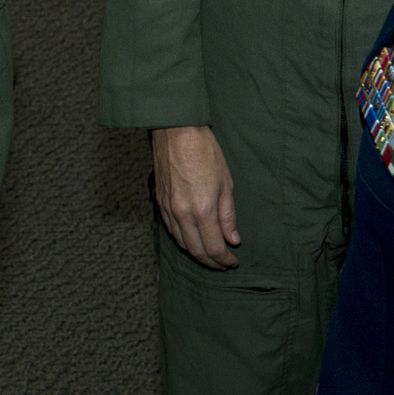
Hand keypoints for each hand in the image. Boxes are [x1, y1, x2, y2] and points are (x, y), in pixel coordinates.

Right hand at [151, 125, 239, 268]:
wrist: (176, 130)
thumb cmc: (204, 151)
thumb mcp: (225, 183)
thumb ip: (228, 215)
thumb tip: (233, 239)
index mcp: (202, 210)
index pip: (214, 248)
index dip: (225, 260)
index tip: (233, 262)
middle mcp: (182, 214)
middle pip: (196, 251)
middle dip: (212, 262)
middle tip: (224, 264)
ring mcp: (168, 209)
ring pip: (181, 243)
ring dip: (196, 253)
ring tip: (210, 254)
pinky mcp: (159, 201)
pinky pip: (170, 230)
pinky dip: (182, 240)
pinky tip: (192, 239)